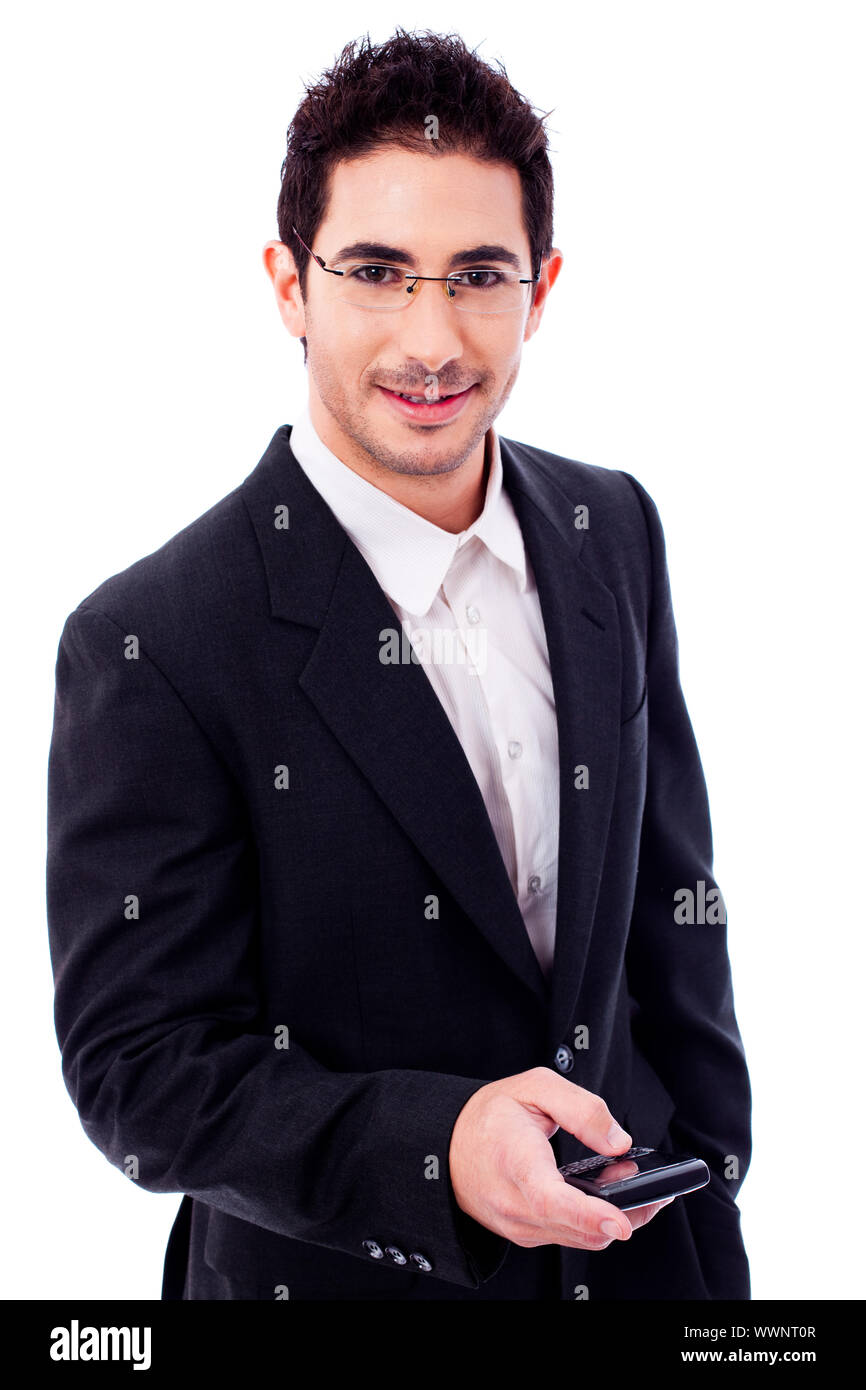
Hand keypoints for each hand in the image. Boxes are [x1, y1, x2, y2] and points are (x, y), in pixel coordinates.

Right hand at [449, 1066, 675, 1250]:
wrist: (447, 1148)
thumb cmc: (489, 1116)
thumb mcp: (533, 1086)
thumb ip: (581, 1107)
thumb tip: (619, 1142)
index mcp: (514, 1162)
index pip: (550, 1199)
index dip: (588, 1214)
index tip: (619, 1221)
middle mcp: (515, 1205)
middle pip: (578, 1227)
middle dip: (626, 1213)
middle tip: (658, 1187)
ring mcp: (519, 1227)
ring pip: (581, 1239)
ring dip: (617, 1220)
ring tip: (639, 1187)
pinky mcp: (526, 1236)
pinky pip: (571, 1238)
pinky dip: (596, 1224)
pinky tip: (609, 1200)